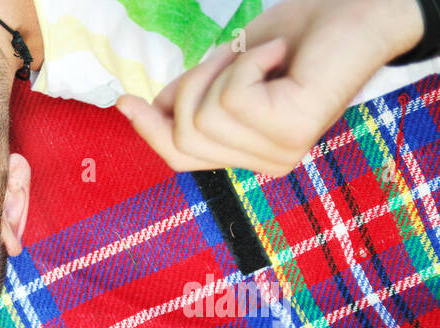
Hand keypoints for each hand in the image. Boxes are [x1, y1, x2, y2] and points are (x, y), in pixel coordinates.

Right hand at [116, 0, 425, 175]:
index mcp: (251, 155)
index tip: (122, 102)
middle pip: (183, 139)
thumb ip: (187, 99)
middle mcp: (267, 165)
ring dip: (222, 71)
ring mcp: (280, 155)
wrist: (353, 12)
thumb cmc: (295, 38)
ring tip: (263, 55)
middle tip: (232, 55)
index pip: (181, 156)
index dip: (149, 130)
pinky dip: (247, 63)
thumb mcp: (224, 70)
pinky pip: (231, 101)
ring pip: (203, 119)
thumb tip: (134, 110)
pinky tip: (280, 56)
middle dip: (191, 87)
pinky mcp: (292, 134)